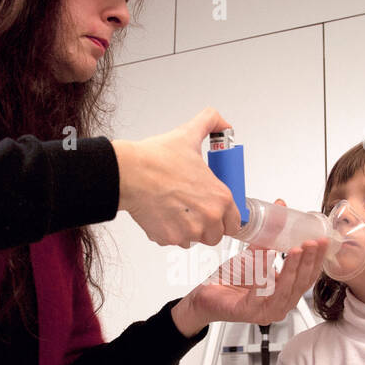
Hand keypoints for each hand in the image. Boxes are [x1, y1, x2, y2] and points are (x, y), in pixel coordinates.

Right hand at [112, 108, 242, 247]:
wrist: (129, 173)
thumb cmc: (157, 159)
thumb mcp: (189, 134)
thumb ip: (211, 122)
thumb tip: (223, 123)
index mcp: (220, 197)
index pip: (235, 222)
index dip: (225, 216)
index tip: (216, 211)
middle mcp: (209, 218)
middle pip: (216, 235)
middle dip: (207, 225)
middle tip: (193, 209)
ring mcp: (189, 232)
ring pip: (196, 240)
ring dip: (189, 230)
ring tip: (176, 210)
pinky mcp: (169, 239)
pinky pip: (175, 242)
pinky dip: (170, 232)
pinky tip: (163, 214)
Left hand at [170, 199, 328, 333]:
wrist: (204, 297)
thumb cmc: (230, 281)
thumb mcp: (254, 255)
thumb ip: (269, 237)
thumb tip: (280, 209)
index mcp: (286, 293)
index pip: (307, 276)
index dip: (316, 259)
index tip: (321, 240)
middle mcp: (280, 305)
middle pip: (301, 283)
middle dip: (308, 261)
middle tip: (312, 242)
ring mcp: (267, 311)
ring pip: (285, 289)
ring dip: (292, 268)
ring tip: (296, 249)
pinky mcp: (250, 312)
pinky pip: (261, 291)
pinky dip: (266, 273)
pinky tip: (268, 259)